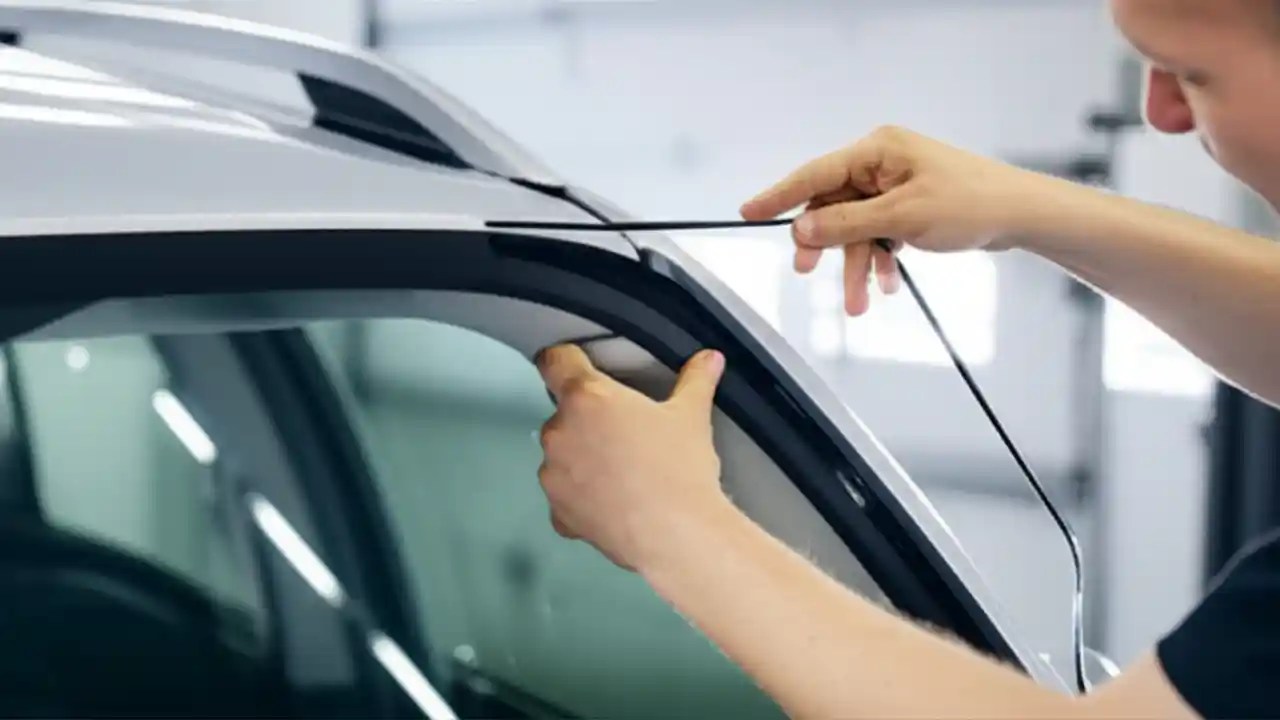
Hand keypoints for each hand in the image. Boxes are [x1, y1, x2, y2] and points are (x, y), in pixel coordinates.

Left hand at [536, 344, 729, 571]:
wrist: (676, 534)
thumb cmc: (679, 469)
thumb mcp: (692, 415)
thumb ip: (696, 380)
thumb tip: (709, 359)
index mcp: (587, 397)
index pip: (556, 361)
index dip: (566, 359)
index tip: (575, 364)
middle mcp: (560, 431)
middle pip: (564, 412)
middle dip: (588, 419)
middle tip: (624, 432)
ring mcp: (553, 474)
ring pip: (561, 454)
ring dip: (581, 457)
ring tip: (622, 471)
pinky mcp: (558, 512)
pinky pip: (564, 496)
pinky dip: (581, 497)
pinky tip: (613, 502)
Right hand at [741, 126, 1054, 315]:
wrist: (1020, 215)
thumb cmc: (969, 205)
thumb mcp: (901, 217)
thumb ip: (846, 223)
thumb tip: (802, 230)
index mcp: (877, 150)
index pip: (815, 173)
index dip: (779, 196)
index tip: (748, 212)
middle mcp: (882, 163)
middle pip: (833, 207)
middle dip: (826, 246)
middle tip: (804, 273)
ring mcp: (896, 185)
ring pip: (856, 229)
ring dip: (856, 266)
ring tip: (859, 303)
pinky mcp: (909, 206)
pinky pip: (879, 234)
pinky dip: (879, 261)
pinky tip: (888, 284)